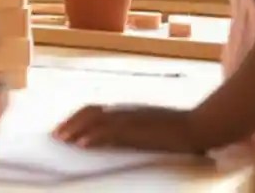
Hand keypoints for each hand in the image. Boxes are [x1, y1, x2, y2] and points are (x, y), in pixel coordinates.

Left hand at [54, 104, 205, 153]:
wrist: (199, 126)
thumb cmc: (179, 130)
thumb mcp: (150, 128)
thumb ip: (132, 131)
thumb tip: (114, 139)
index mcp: (127, 110)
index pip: (95, 110)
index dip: (77, 118)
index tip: (63, 129)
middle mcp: (125, 111)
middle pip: (89, 112)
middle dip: (70, 123)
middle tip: (55, 135)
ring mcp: (131, 119)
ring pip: (95, 120)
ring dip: (76, 129)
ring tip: (61, 139)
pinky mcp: (138, 130)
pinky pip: (110, 132)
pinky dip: (93, 137)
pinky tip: (81, 144)